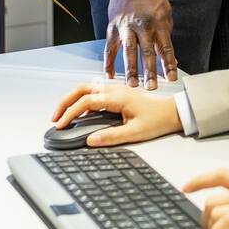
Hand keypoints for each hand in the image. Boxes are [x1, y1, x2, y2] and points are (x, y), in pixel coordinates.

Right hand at [49, 80, 181, 146]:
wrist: (174, 111)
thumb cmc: (158, 119)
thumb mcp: (136, 132)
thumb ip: (112, 137)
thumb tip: (90, 141)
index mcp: (118, 97)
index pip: (86, 101)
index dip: (70, 113)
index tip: (61, 125)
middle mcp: (116, 89)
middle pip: (82, 88)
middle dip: (65, 101)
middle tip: (55, 117)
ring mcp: (117, 89)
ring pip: (88, 88)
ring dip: (72, 99)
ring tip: (63, 114)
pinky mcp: (119, 93)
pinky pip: (95, 92)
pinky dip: (82, 100)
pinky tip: (80, 113)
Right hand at [105, 0, 177, 89]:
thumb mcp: (165, 13)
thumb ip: (166, 35)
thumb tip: (171, 58)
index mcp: (157, 22)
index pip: (165, 47)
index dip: (168, 64)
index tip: (171, 78)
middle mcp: (141, 25)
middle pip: (146, 52)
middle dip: (150, 71)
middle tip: (152, 87)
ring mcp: (125, 27)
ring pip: (128, 51)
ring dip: (130, 70)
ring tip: (133, 85)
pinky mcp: (112, 27)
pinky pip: (110, 48)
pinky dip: (109, 62)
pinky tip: (110, 75)